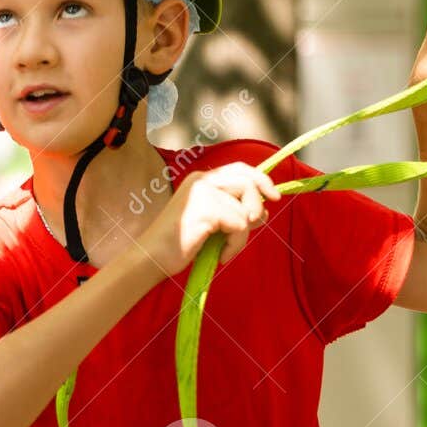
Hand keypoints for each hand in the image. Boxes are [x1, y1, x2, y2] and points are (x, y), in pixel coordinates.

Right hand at [136, 162, 282, 275]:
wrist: (153, 258)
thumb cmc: (180, 245)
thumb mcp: (214, 225)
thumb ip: (236, 212)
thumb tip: (264, 210)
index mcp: (201, 180)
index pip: (240, 169)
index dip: (261, 179)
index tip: (274, 197)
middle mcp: (201, 181)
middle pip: (247, 180)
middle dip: (258, 202)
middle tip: (256, 222)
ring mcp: (202, 193)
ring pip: (246, 207)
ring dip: (243, 233)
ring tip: (228, 247)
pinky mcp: (205, 209)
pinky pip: (239, 225)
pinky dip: (235, 245)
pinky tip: (222, 255)